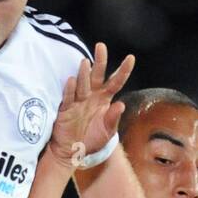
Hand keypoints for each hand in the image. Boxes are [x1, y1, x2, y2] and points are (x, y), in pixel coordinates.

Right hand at [48, 42, 134, 169]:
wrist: (73, 151)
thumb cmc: (92, 139)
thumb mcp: (107, 132)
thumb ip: (113, 119)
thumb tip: (121, 105)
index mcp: (104, 99)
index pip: (115, 82)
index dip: (123, 70)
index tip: (131, 57)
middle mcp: (92, 95)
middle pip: (97, 75)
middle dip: (100, 61)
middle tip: (101, 46)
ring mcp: (78, 100)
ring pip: (82, 84)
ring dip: (83, 74)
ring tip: (85, 62)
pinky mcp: (66, 108)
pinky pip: (68, 97)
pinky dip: (70, 90)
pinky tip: (72, 80)